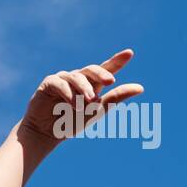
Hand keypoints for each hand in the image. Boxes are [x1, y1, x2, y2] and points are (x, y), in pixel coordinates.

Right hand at [15, 50, 143, 149]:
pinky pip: (60, 83)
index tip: (130, 53)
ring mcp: (62, 79)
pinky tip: (73, 104)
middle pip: (92, 69)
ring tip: (89, 102)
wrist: (46, 133)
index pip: (106, 69)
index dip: (117, 60)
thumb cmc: (71, 122)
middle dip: (101, 73)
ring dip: (84, 89)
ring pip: (77, 77)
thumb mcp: (97, 110)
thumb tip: (141, 87)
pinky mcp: (49, 83)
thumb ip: (116, 97)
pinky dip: (68, 93)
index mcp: (91, 83)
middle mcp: (78, 78)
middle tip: (110, 81)